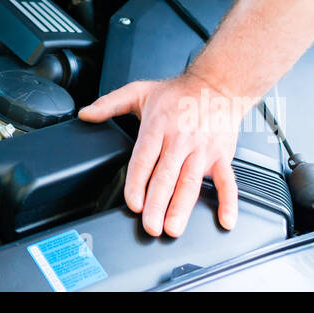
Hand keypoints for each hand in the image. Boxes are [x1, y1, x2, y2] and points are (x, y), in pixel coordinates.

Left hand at [78, 71, 241, 236]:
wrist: (217, 84)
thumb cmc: (178, 93)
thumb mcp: (139, 91)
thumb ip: (109, 104)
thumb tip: (85, 114)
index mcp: (158, 126)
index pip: (144, 158)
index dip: (138, 182)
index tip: (133, 203)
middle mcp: (180, 139)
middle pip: (166, 175)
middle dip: (158, 203)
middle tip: (151, 226)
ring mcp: (202, 149)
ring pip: (191, 182)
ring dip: (182, 207)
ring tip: (174, 227)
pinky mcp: (222, 156)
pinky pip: (227, 181)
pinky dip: (228, 202)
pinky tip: (225, 220)